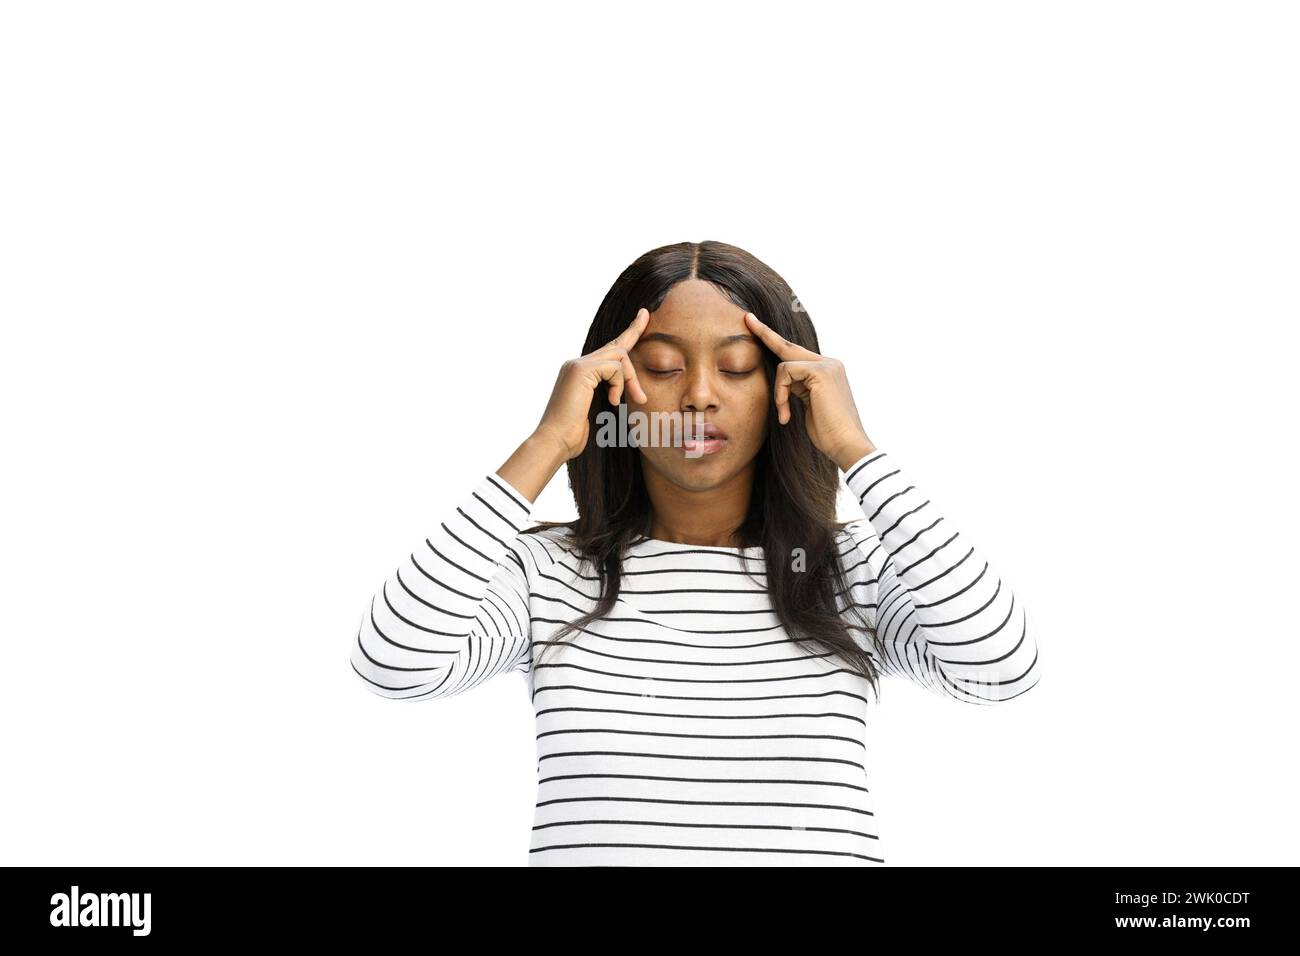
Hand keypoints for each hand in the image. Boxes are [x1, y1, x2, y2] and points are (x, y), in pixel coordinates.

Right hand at [533, 307, 650, 460]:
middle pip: (617, 348)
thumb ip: (609, 394)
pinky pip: (614, 367)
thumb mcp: (598, 411)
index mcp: (580, 373)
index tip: (644, 315)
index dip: (629, 332)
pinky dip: (619, 384)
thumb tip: (629, 389)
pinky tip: (612, 401)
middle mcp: (576, 364)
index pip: (609, 349)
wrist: (555, 442)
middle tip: (642, 374)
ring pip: (619, 356)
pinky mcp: (581, 370)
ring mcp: (577, 365)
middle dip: (634, 355)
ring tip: (635, 400)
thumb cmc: (574, 434)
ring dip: (630, 380)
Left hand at [743, 311, 875, 469]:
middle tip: (748, 318)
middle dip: (765, 333)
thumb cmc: (829, 434)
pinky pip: (786, 373)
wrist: (847, 445)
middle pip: (788, 345)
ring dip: (778, 392)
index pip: (796, 354)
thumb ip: (799, 389)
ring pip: (784, 364)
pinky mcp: (821, 372)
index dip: (775, 342)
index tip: (758, 327)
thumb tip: (784, 381)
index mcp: (827, 371)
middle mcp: (829, 363)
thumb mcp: (810, 407)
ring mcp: (827, 365)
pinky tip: (786, 413)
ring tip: (785, 414)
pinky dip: (780, 393)